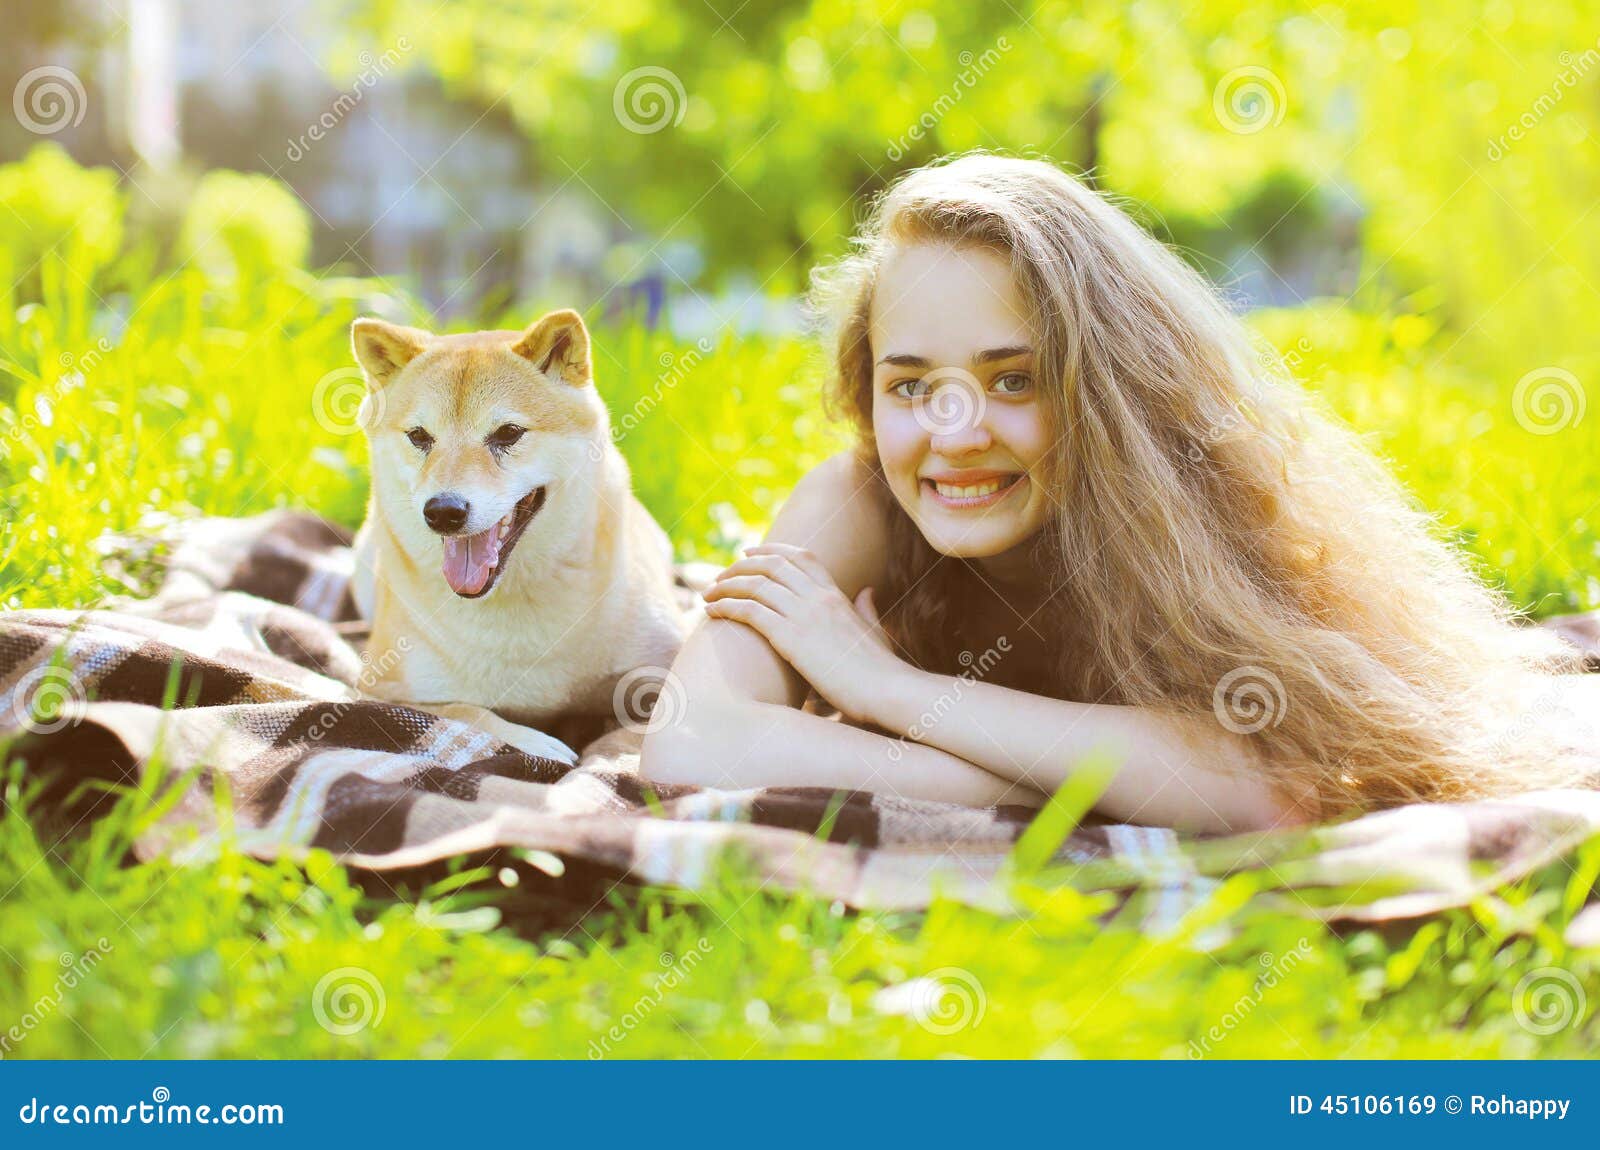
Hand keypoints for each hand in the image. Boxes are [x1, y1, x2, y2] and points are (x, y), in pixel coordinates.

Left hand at [702, 543, 908, 725]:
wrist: (888, 691)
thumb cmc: (883, 672)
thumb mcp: (876, 632)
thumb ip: (867, 610)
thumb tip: (866, 591)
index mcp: (837, 595)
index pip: (801, 557)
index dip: (772, 551)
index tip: (750, 552)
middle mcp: (819, 598)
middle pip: (772, 564)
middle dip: (741, 565)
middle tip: (722, 574)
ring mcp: (804, 615)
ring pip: (755, 584)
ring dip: (726, 585)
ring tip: (708, 594)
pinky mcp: (791, 638)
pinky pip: (750, 611)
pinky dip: (726, 606)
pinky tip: (711, 612)